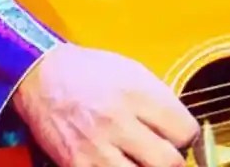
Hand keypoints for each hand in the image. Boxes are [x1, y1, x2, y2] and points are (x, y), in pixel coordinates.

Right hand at [13, 43, 199, 166]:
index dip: (187, 137)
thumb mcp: (133, 72)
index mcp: (138, 94)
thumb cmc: (91, 73)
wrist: (42, 77)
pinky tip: (119, 163)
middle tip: (164, 154)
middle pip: (170, 162)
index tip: (180, 136)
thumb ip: (160, 102)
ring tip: (141, 160)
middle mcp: (119, 122)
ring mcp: (97, 147)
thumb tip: (184, 131)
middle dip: (173, 161)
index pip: (185, 131)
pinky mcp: (77, 165)